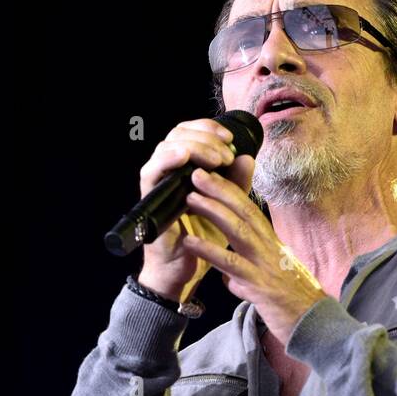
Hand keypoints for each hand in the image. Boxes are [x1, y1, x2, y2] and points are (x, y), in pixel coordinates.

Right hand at [135, 118, 253, 302]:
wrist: (186, 267)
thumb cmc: (203, 237)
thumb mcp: (227, 205)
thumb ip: (236, 182)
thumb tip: (247, 157)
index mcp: (185, 167)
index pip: (192, 132)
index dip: (210, 128)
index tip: (231, 138)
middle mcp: (169, 170)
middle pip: (180, 133)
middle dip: (206, 136)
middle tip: (226, 152)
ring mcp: (157, 180)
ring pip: (168, 145)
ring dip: (194, 146)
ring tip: (216, 159)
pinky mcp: (149, 195)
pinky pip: (153, 169)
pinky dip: (169, 158)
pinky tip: (185, 157)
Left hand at [183, 162, 326, 345]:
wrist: (316, 328)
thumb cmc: (294, 307)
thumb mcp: (271, 283)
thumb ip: (248, 276)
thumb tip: (229, 278)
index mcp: (273, 246)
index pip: (250, 211)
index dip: (230, 192)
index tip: (212, 177)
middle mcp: (271, 250)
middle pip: (244, 212)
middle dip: (220, 190)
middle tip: (197, 173)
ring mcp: (267, 266)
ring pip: (238, 231)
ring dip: (213, 212)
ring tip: (190, 199)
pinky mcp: (261, 286)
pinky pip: (232, 264)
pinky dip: (210, 251)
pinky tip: (191, 242)